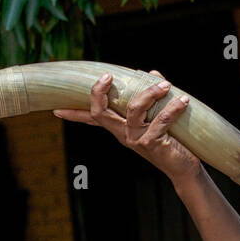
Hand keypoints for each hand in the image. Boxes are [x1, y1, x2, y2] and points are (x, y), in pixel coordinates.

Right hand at [52, 70, 201, 183]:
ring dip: (150, 93)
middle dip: (99, 93)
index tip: (56, 110)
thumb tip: (152, 73)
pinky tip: (183, 101)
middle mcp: (123, 134)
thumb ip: (152, 96)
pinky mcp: (152, 144)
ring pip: (134, 109)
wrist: (183, 167)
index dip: (74, 114)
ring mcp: (135, 139)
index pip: (93, 119)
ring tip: (166, 85)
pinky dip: (172, 108)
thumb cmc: (171, 140)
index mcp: (120, 128)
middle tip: (107, 77)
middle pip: (100, 113)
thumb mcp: (158, 115)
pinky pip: (160, 120)